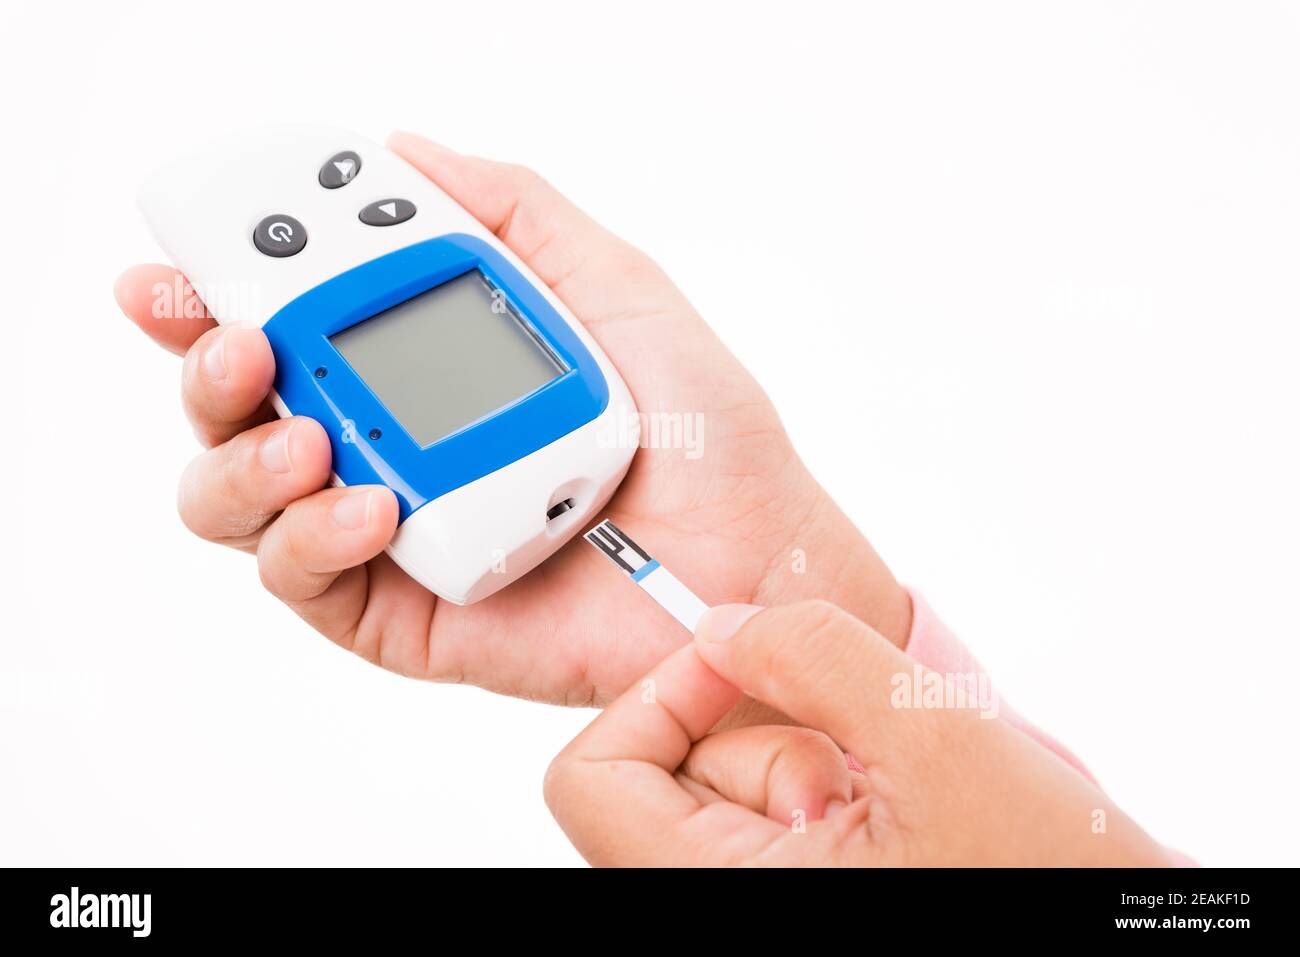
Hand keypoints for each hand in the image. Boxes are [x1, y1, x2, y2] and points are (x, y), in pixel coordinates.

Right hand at [114, 131, 911, 707]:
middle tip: (233, 335)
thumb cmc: (704, 437)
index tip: (185, 255)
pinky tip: (369, 505)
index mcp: (425, 362)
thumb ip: (516, 215)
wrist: (756, 562)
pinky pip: (300, 578)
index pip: (293, 316)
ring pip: (234, 497)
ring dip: (240, 455)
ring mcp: (384, 531)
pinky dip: (310, 537)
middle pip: (238, 404)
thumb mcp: (618, 290)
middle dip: (205, 364)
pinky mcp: (397, 611)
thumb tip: (408, 149)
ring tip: (304, 433)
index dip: (222, 283)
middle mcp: (388, 440)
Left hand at [545, 601, 1171, 865]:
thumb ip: (815, 657)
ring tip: (888, 801)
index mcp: (718, 896)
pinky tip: (889, 816)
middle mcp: (713, 906)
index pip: (589, 781)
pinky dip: (819, 789)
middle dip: (761, 741)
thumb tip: (722, 627)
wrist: (1113, 932)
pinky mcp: (790, 896)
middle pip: (660, 777)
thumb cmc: (1041, 874)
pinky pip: (761, 820)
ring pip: (717, 794)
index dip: (657, 698)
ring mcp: (750, 904)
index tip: (739, 662)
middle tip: (857, 773)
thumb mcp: (932, 739)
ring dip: (801, 764)